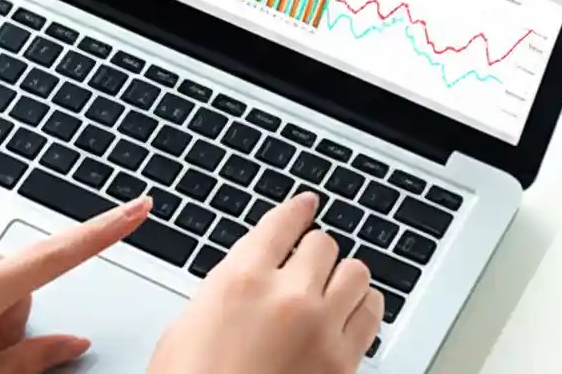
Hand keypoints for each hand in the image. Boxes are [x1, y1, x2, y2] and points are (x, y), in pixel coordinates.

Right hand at [149, 193, 383, 373]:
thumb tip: (246, 280)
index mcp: (240, 278)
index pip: (282, 223)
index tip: (306, 204)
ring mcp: (320, 327)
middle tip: (307, 263)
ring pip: (356, 272)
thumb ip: (225, 290)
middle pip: (323, 244)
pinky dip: (363, 306)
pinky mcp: (344, 361)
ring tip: (334, 285)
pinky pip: (372, 313)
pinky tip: (351, 311)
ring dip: (344, 275)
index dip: (298, 209)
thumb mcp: (190, 324)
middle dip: (314, 252)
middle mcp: (286, 295)